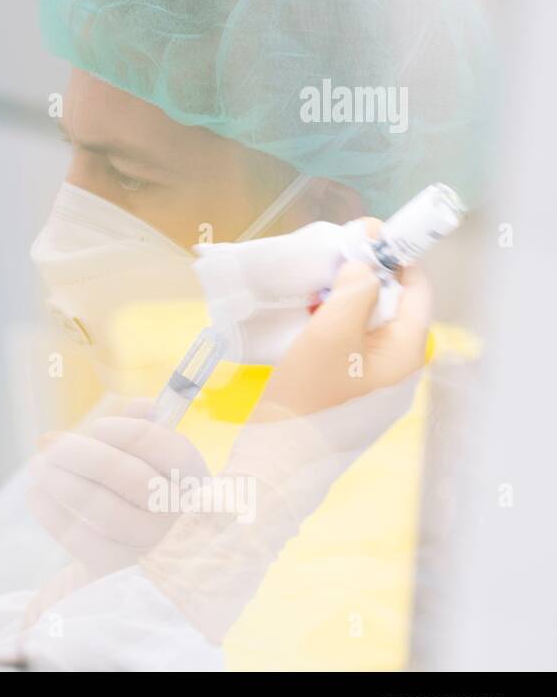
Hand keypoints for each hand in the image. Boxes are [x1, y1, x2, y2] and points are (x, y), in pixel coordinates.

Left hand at [27, 398, 207, 577]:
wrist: (159, 570)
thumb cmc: (156, 503)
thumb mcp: (165, 469)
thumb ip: (152, 431)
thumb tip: (142, 406)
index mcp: (197, 485)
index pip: (171, 450)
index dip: (129, 432)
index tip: (96, 426)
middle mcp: (181, 518)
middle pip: (129, 477)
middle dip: (81, 454)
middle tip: (47, 442)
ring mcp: (153, 549)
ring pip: (104, 510)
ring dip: (62, 482)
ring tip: (37, 466)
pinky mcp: (122, 572)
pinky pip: (84, 541)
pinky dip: (54, 515)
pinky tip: (36, 495)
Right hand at [255, 219, 432, 419]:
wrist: (279, 456)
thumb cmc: (309, 393)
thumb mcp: (331, 330)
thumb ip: (354, 287)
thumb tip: (365, 256)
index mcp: (407, 351)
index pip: (417, 289)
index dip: (393, 259)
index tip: (361, 241)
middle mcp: (401, 367)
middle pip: (392, 305)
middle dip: (362, 280)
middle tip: (328, 266)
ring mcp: (377, 382)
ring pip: (369, 325)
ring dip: (344, 302)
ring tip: (313, 294)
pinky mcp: (353, 391)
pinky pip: (353, 345)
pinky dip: (335, 327)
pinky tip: (308, 324)